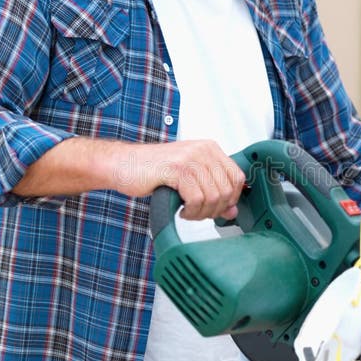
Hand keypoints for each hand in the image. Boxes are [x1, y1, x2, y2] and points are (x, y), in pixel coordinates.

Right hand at [13, 136, 244, 221]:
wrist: (124, 165)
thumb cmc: (153, 171)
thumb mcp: (190, 180)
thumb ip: (213, 192)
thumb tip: (233, 210)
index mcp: (209, 148)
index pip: (237, 177)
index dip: (231, 199)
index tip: (217, 208)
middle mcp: (203, 150)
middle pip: (227, 190)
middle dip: (215, 209)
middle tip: (198, 212)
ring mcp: (191, 158)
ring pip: (213, 197)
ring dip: (201, 212)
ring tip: (188, 211)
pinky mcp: (177, 169)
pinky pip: (197, 199)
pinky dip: (191, 211)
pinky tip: (181, 209)